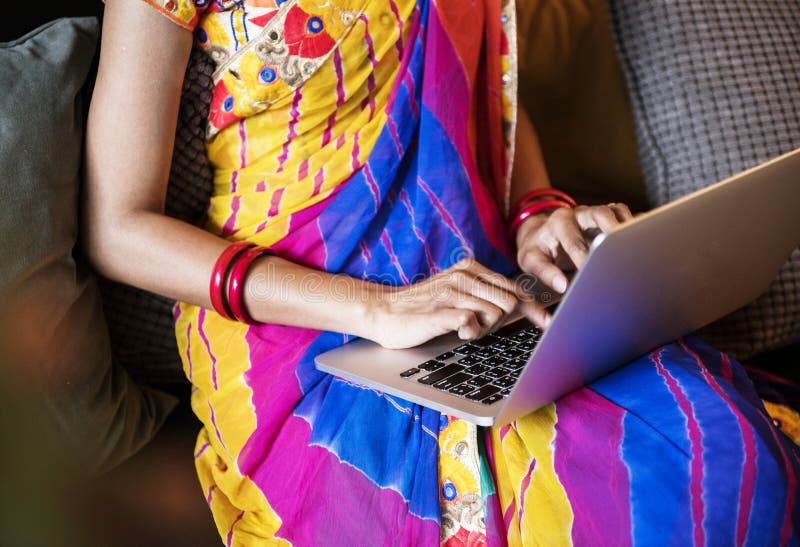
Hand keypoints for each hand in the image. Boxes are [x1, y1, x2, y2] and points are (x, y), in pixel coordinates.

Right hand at [363, 259, 548, 348]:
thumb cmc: (423, 307)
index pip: (513, 287)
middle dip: (502, 321)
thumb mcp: (457, 293)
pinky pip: (472, 323)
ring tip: (464, 328)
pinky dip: (471, 332)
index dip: (533, 308)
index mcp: (471, 269)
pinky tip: (457, 332)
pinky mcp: (441, 311)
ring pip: (495, 314)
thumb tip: (524, 305)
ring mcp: (452, 292)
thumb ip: (485, 294)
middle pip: (509, 302)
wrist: (382, 312)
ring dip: (485, 328)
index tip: (547, 323)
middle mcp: (464, 276)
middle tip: (479, 326)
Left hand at [515, 202, 633, 302]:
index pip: (574, 240)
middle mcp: (579, 214)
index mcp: (559, 223)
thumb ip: (544, 272)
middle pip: (601, 213)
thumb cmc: (537, 249)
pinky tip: (644, 243)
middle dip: (613, 230)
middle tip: (623, 250)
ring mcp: (595, 214)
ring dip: (628, 227)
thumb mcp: (531, 260)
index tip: (589, 271)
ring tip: (638, 247)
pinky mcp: (608, 218)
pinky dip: (636, 227)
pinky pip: (625, 217)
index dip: (583, 256)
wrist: (541, 234)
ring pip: (617, 212)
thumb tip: (563, 286)